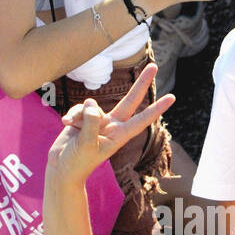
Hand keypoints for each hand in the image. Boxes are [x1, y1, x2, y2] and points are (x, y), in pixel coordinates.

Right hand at [47, 66, 173, 183]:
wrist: (62, 168)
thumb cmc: (78, 161)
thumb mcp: (87, 144)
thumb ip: (91, 122)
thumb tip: (92, 102)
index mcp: (120, 135)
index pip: (142, 119)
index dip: (157, 108)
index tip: (172, 98)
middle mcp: (113, 125)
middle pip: (130, 100)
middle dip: (141, 83)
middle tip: (154, 66)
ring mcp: (99, 121)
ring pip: (92, 106)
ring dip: (80, 115)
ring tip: (74, 130)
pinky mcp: (84, 118)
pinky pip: (79, 108)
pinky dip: (72, 114)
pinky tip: (66, 124)